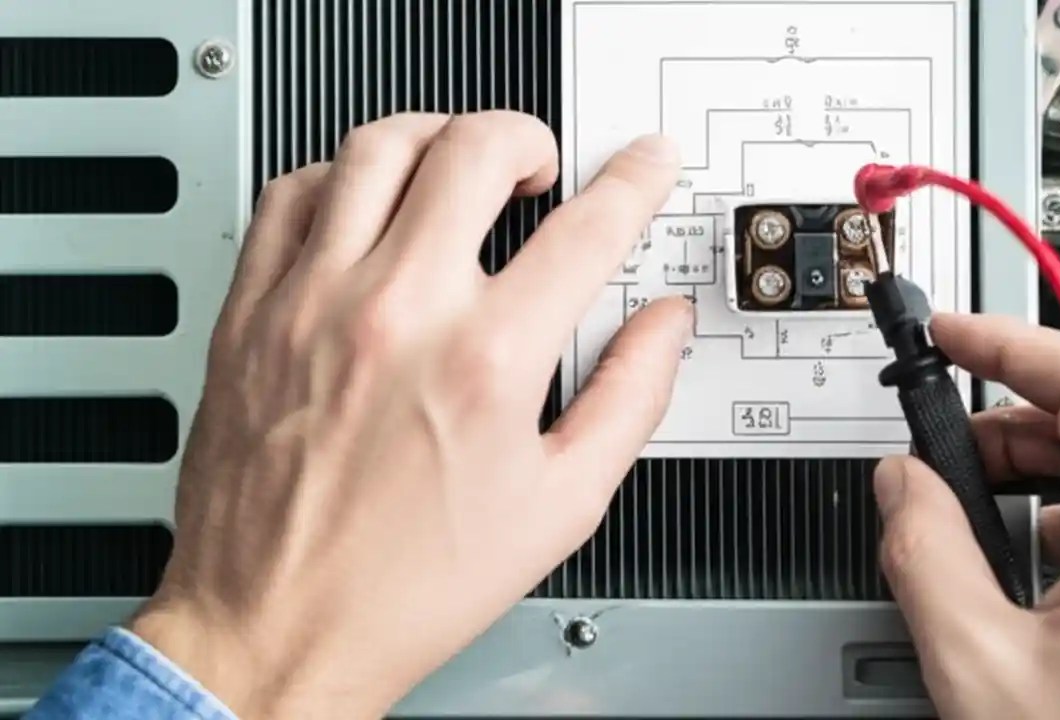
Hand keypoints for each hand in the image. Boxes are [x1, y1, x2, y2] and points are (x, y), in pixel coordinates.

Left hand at [128, 111, 689, 717]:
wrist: (276, 629)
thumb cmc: (407, 586)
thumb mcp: (560, 507)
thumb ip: (630, 398)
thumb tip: (662, 330)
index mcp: (486, 361)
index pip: (587, 227)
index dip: (633, 180)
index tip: (644, 165)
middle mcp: (397, 312)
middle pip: (475, 150)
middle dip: (529, 138)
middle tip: (543, 165)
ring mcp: (313, 303)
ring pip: (378, 148)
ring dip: (438, 137)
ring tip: (460, 165)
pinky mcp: (251, 312)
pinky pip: (291, 194)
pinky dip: (341, 175)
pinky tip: (366, 203)